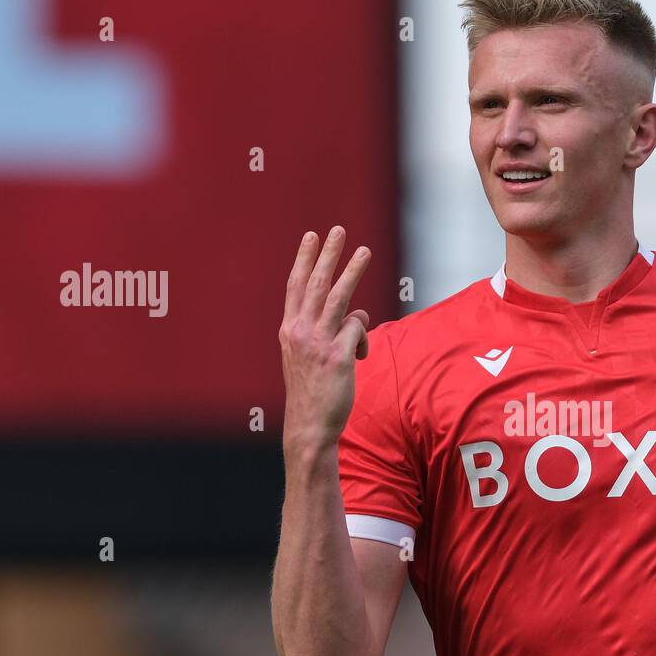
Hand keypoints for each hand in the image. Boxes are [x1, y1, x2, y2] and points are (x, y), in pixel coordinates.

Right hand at [278, 226, 372, 450]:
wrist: (309, 425)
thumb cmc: (312, 393)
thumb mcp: (306, 358)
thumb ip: (324, 332)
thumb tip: (354, 316)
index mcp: (290, 330)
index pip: (296, 287)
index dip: (304, 259)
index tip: (310, 237)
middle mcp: (300, 332)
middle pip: (317, 283)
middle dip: (328, 254)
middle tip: (337, 230)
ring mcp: (318, 343)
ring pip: (339, 298)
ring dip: (352, 270)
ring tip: (365, 251)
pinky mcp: (338, 357)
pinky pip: (358, 330)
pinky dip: (363, 338)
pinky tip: (360, 355)